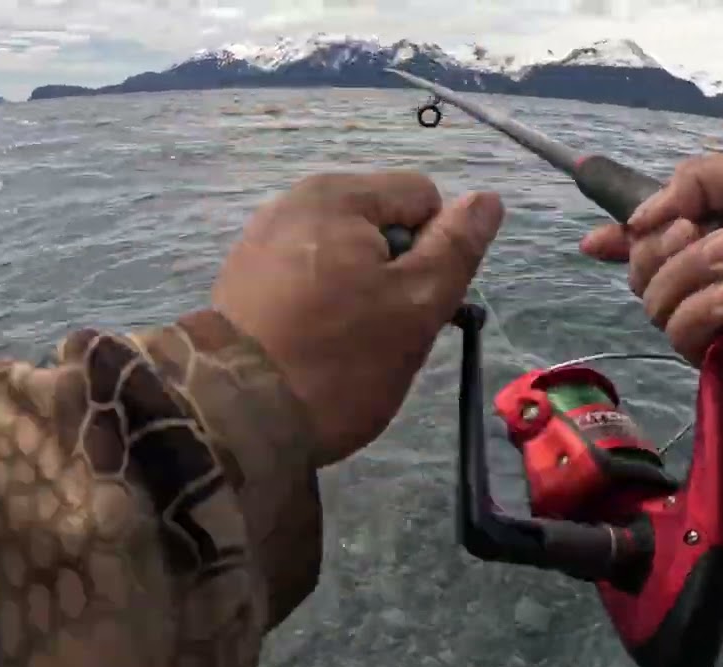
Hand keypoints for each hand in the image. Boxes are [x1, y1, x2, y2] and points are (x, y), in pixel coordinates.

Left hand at [212, 172, 503, 464]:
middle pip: (381, 223)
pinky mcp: (242, 277)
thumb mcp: (417, 305)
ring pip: (345, 254)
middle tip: (386, 329)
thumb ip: (456, 247)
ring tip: (348, 341)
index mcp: (338, 194)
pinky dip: (322, 303)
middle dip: (396, 271)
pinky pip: (307, 276)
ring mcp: (261, 238)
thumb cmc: (341, 359)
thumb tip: (485, 199)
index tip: (417, 303)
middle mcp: (293, 201)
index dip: (436, 251)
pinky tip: (314, 343)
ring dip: (361, 290)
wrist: (237, 417)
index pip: (424, 198)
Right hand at [580, 145, 722, 393]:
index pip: (640, 236)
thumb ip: (696, 179)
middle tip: (721, 238)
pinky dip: (702, 311)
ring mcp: (704, 316)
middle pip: (638, 267)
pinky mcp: (718, 355)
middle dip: (667, 247)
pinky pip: (680, 336)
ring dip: (689, 275)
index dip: (612, 237)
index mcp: (701, 228)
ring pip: (653, 302)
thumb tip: (639, 217)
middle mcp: (694, 273)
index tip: (594, 240)